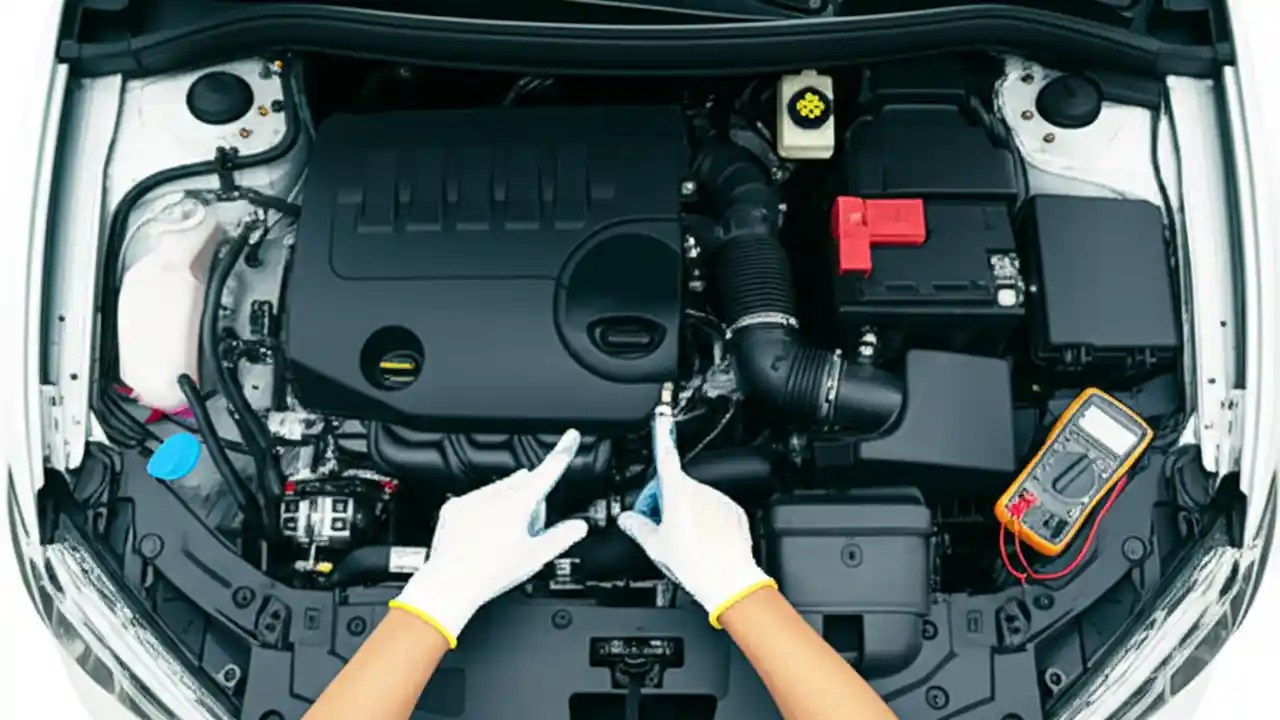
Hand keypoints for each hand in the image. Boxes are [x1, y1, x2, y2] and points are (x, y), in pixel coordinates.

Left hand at [390, 430, 588, 647]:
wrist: (450, 583)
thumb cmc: (491, 572)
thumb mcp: (535, 556)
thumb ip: (561, 537)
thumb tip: (579, 526)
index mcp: (519, 503)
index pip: (548, 471)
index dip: (563, 451)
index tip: (570, 436)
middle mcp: (495, 495)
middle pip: (524, 486)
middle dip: (531, 501)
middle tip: (527, 533)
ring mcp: (472, 499)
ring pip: (499, 492)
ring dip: (506, 506)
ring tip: (500, 540)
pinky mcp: (454, 507)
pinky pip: (475, 501)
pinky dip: (482, 512)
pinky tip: (481, 535)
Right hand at [618, 407, 774, 627]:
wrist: (730, 581)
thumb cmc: (694, 563)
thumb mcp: (655, 546)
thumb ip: (637, 526)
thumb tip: (626, 518)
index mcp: (678, 493)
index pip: (665, 457)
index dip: (661, 433)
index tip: (662, 415)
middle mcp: (700, 490)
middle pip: (674, 487)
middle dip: (663, 502)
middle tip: (659, 528)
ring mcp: (719, 500)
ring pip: (694, 500)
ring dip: (684, 512)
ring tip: (683, 541)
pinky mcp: (733, 512)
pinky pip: (713, 510)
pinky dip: (704, 521)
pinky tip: (700, 541)